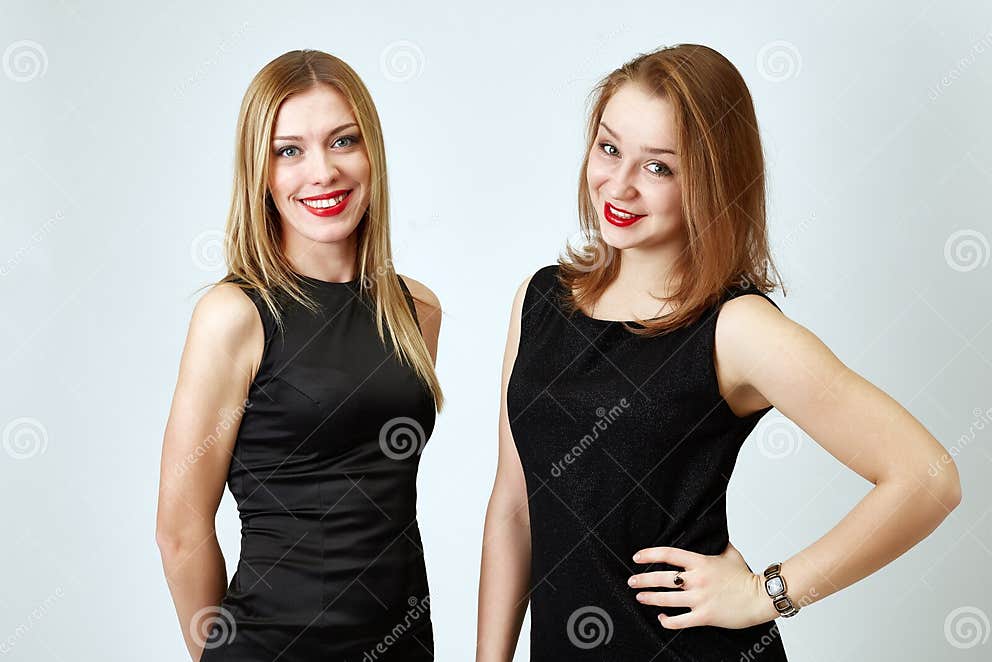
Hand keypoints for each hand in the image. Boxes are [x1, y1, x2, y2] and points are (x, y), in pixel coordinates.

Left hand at [628, 541, 777, 629]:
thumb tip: (714, 534)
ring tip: (639, 597)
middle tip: (631, 581)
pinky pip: (680, 621)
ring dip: (649, 598)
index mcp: (701, 562)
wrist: (760, 597)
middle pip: (662, 578)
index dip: (649, 555)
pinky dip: (667, 621)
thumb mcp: (730, 554)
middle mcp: (697, 579)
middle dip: (643, 579)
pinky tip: (661, 618)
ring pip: (666, 599)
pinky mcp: (704, 616)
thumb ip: (718, 545)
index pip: (668, 554)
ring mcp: (700, 598)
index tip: (637, 557)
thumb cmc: (746, 576)